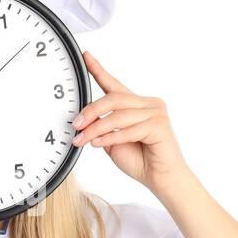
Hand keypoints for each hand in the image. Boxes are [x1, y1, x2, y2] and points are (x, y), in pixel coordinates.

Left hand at [71, 52, 189, 193]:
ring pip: (118, 115)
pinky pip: (128, 129)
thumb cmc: (140, 161)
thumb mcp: (113, 142)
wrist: (162, 180)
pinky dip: (110, 137)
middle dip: (91, 112)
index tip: (85, 57)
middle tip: (76, 125)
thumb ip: (102, 127)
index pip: (114, 84)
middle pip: (113, 99)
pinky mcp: (159, 126)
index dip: (98, 70)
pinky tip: (97, 144)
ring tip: (82, 140)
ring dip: (96, 129)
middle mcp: (149, 104)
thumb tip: (84, 119)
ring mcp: (156, 113)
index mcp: (137, 104)